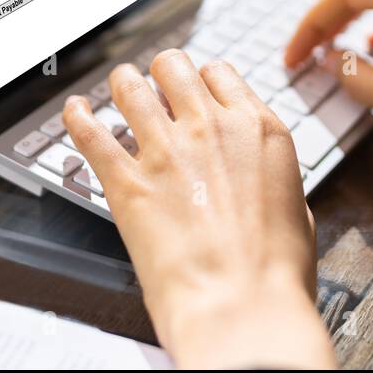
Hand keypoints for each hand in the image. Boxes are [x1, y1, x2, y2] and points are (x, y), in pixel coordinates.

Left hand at [62, 51, 335, 368]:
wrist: (241, 306)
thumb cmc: (275, 273)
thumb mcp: (298, 212)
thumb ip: (273, 181)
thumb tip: (263, 183)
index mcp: (258, 131)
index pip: (221, 74)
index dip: (203, 80)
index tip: (195, 90)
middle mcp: (211, 128)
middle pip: (174, 66)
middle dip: (161, 72)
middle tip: (155, 85)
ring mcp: (167, 151)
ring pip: (130, 87)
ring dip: (121, 84)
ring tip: (117, 87)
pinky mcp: (128, 182)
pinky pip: (90, 134)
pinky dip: (77, 119)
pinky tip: (74, 111)